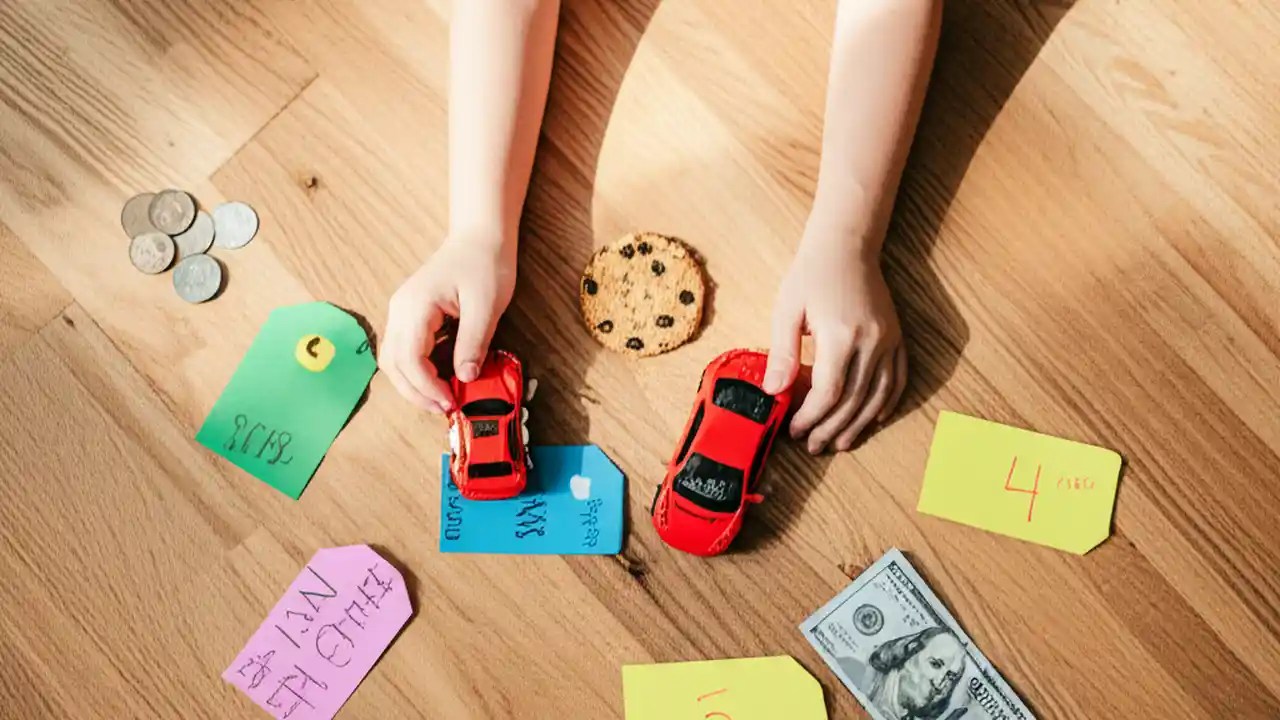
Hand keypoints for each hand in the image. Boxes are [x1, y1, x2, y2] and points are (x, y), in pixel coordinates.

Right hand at [380, 233, 516, 412]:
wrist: (481, 237)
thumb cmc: (485, 263)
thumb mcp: (486, 305)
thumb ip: (473, 342)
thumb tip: (465, 378)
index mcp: (415, 306)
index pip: (409, 358)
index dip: (427, 386)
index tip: (451, 401)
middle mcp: (400, 310)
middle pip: (393, 364)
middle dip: (415, 391)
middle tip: (444, 407)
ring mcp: (402, 312)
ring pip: (394, 359)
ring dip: (413, 383)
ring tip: (441, 397)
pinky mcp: (411, 315)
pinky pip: (405, 349)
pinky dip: (417, 369)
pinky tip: (440, 377)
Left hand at [763, 223, 907, 452]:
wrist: (846, 245)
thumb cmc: (811, 275)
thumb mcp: (787, 310)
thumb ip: (782, 353)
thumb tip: (773, 392)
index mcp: (841, 335)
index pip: (829, 392)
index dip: (811, 417)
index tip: (795, 429)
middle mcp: (871, 340)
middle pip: (853, 400)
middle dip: (831, 428)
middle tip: (813, 446)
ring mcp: (889, 339)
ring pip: (878, 395)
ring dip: (859, 424)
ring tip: (840, 442)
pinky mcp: (897, 336)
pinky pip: (898, 377)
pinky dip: (888, 402)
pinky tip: (875, 419)